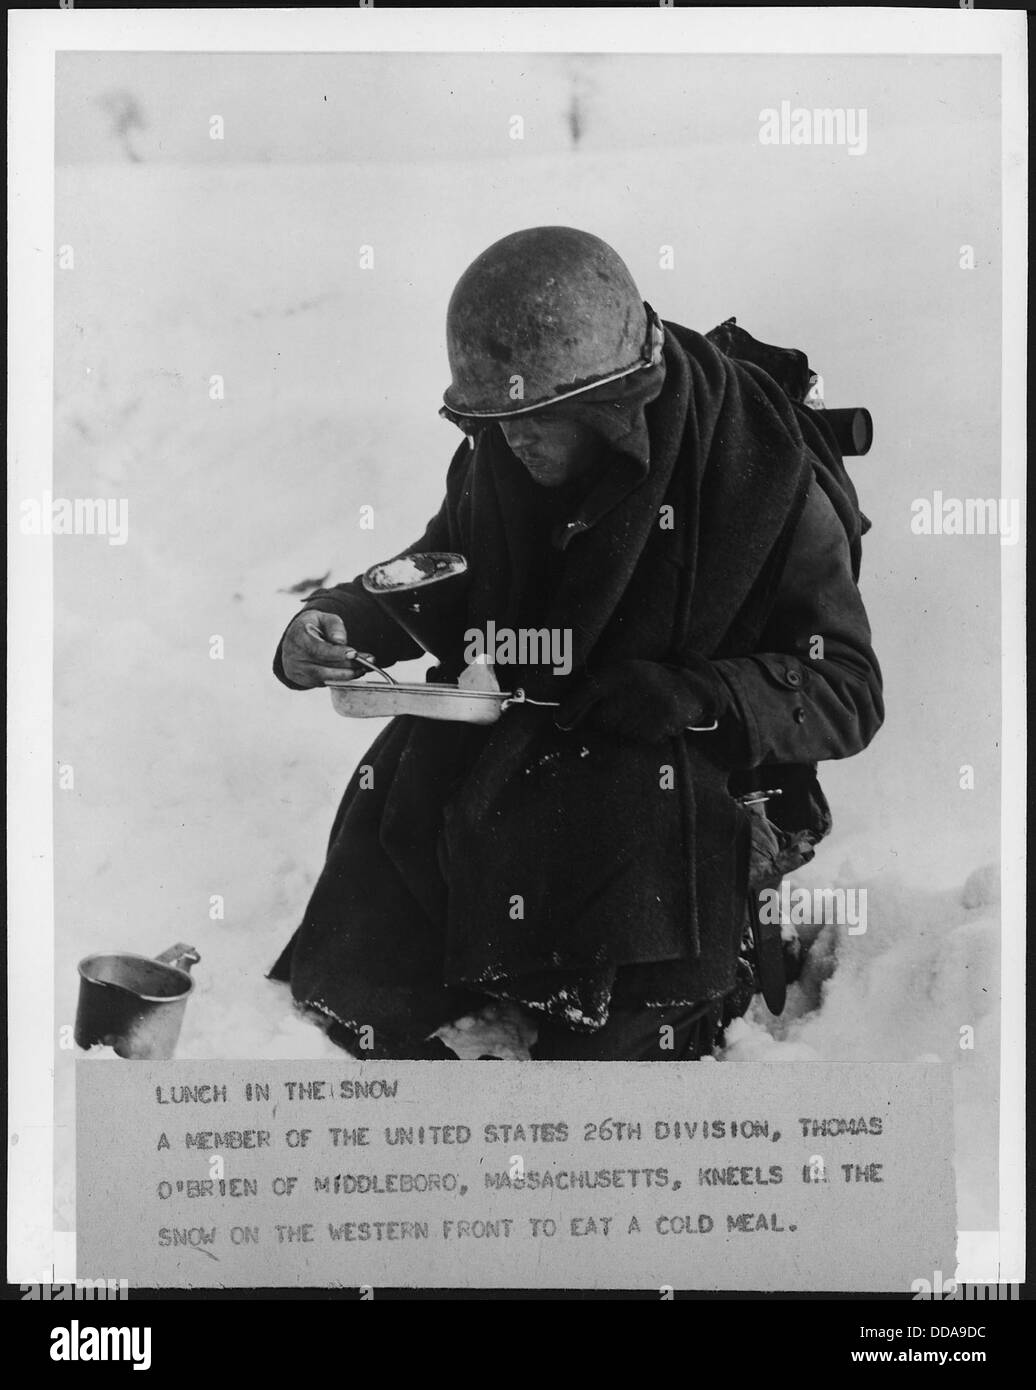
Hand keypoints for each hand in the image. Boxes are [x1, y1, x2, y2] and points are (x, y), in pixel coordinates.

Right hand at [279, 611, 374, 689]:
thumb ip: (333, 625)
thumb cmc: (311, 627)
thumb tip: (341, 641)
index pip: (317, 649)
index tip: (354, 653)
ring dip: (348, 674)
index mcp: (297, 637)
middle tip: (370, 661)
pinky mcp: (305, 681)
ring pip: (326, 678)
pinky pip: (326, 682)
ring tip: (364, 668)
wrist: (293, 641)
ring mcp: (299, 671)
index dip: (336, 653)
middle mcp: (295, 657)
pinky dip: (342, 678)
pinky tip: (355, 672)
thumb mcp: (322, 617)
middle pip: (324, 666)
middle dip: (349, 665)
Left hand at [555, 659, 723, 742]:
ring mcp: (644, 710)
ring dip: (620, 727)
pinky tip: (648, 720)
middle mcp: (631, 689)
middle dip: (602, 718)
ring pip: (615, 731)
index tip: (559, 721)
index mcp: (621, 672)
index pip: (586, 692)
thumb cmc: (647, 680)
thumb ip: (594, 689)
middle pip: (599, 719)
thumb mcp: (622, 672)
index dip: (570, 709)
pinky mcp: (656, 728)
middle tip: (621, 707)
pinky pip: (634, 739)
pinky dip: (637, 733)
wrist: (689, 690)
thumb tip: (561, 718)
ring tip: (638, 711)